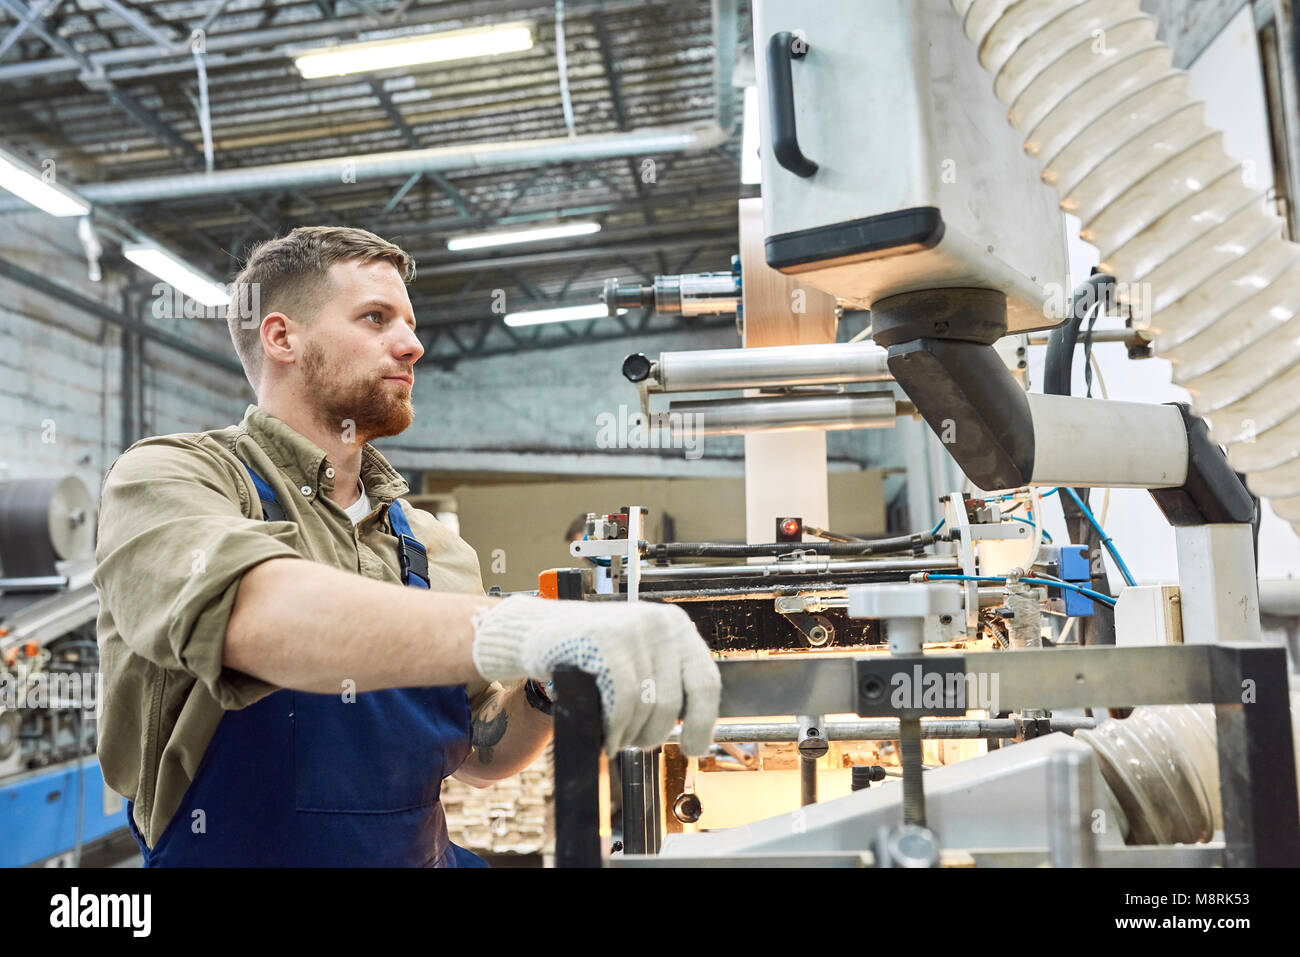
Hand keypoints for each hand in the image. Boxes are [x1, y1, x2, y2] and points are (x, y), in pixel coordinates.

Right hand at [471, 595, 719, 755]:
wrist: (542, 632)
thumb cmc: (593, 653)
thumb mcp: (640, 658)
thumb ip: (667, 682)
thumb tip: (697, 732)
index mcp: (677, 628)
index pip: (706, 682)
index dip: (702, 722)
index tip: (693, 748)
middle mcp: (661, 623)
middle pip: (673, 702)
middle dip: (652, 734)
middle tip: (634, 743)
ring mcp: (633, 628)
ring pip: (646, 705)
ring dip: (629, 734)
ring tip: (614, 735)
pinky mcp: (605, 639)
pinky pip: (622, 700)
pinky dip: (615, 728)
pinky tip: (606, 735)